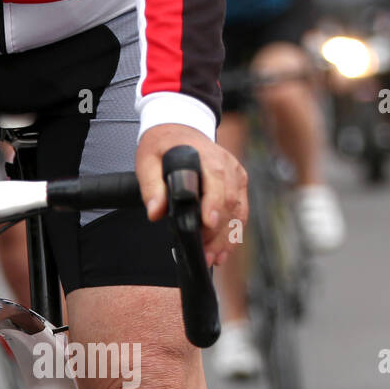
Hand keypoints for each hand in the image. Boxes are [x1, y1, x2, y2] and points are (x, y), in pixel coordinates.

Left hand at [135, 123, 247, 266]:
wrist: (179, 130)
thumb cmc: (163, 147)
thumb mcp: (148, 161)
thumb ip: (151, 187)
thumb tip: (155, 212)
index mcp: (205, 155)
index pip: (216, 179)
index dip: (214, 203)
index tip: (208, 224)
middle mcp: (226, 164)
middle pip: (229, 201)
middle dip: (218, 232)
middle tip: (205, 255)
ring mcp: (236, 175)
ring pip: (238, 211)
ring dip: (227, 238)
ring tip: (213, 258)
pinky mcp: (239, 185)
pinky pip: (241, 213)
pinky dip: (233, 234)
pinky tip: (222, 252)